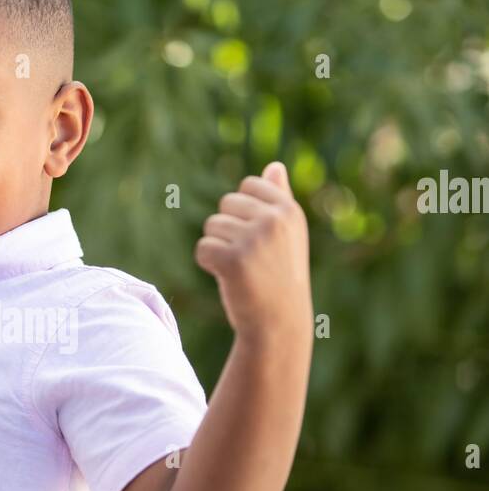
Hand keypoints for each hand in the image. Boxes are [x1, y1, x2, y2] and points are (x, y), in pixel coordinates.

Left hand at [194, 161, 311, 341]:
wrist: (279, 324)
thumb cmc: (280, 277)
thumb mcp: (288, 235)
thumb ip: (280, 198)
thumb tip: (274, 166)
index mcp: (288, 210)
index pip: (248, 185)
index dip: (244, 211)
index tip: (259, 238)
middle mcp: (274, 220)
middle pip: (226, 203)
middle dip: (229, 229)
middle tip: (250, 258)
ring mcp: (254, 239)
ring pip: (211, 226)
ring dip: (218, 247)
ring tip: (241, 269)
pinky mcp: (233, 260)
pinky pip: (202, 248)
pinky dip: (208, 264)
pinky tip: (228, 278)